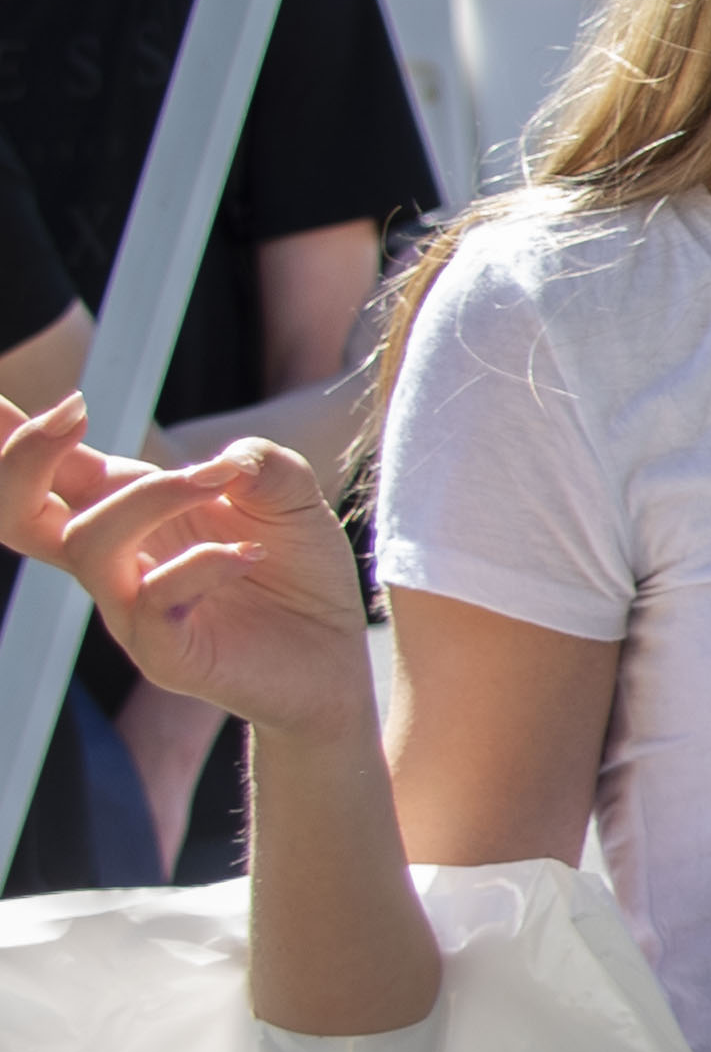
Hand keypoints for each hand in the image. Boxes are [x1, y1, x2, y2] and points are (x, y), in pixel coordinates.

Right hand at [0, 398, 373, 742]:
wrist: (336, 654)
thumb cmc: (296, 572)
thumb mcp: (288, 497)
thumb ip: (259, 461)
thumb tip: (229, 459)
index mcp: (129, 512)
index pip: (50, 471)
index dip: (15, 434)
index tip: (2, 397)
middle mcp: (115, 560)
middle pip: (17, 514)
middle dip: (23, 459)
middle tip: (72, 411)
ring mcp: (130, 609)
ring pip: (90, 544)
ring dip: (153, 496)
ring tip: (225, 480)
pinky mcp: (164, 651)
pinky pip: (150, 601)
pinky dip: (199, 564)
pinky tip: (249, 554)